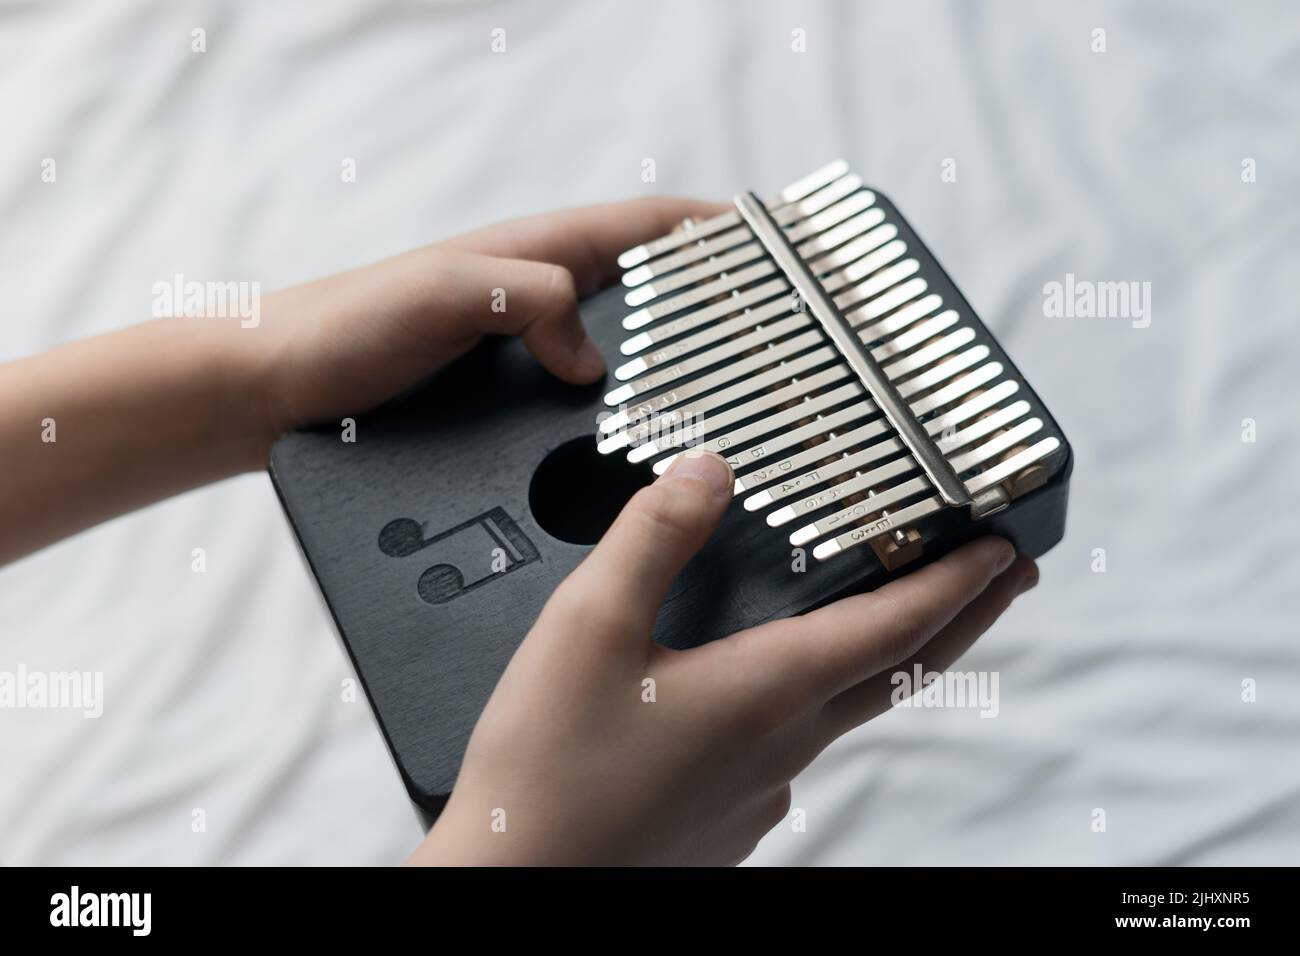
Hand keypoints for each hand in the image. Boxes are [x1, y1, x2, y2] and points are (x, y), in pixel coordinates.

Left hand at [241, 197, 728, 458]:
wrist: (277, 387)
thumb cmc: (346, 324)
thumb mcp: (441, 293)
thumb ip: (521, 299)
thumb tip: (592, 361)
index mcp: (534, 252)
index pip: (643, 227)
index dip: (709, 231)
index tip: (771, 248)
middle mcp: (538, 295)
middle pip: (647, 291)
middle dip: (708, 305)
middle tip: (768, 341)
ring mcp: (523, 348)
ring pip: (618, 351)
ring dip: (668, 367)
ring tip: (723, 402)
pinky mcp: (504, 396)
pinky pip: (580, 398)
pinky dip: (618, 411)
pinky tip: (638, 449)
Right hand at [410, 451, 1037, 865]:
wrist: (516, 886)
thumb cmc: (549, 775)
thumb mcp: (589, 626)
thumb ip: (653, 537)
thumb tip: (706, 472)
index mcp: (767, 691)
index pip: (896, 627)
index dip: (957, 581)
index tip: (1005, 549)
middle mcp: (783, 747)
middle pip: (900, 673)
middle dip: (962, 617)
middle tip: (1006, 579)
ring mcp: (759, 792)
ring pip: (847, 712)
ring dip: (888, 657)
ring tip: (891, 619)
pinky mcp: (726, 820)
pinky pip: (793, 749)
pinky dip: (816, 702)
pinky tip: (770, 695)